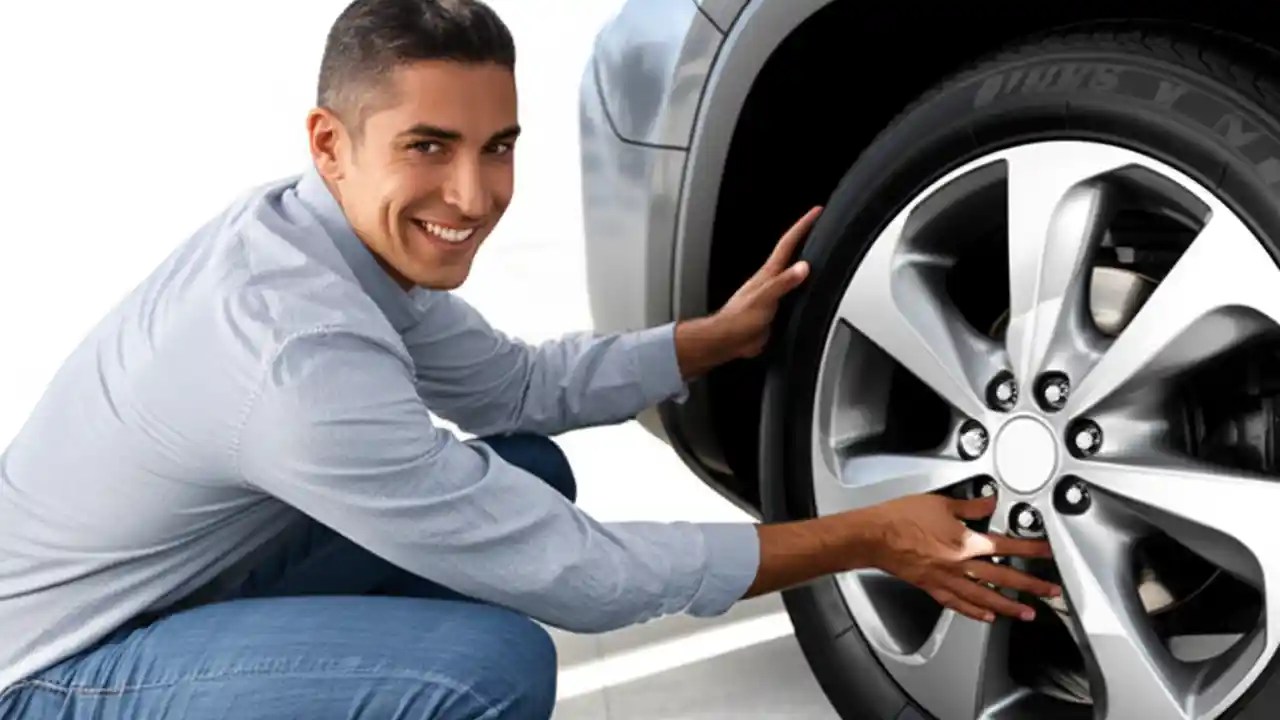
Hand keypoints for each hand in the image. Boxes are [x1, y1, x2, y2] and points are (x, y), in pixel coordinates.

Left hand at [715, 205, 821, 357]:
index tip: (816, 212)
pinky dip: (803, 288)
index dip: (802, 226)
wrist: (729, 340)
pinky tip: (808, 289)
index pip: (788, 243)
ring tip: (819, 250)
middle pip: (792, 253)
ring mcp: (773, 294)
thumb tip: (803, 267)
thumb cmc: (739, 319)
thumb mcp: (764, 298)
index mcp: (769, 273)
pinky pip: (794, 294)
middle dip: (806, 238)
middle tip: (819, 225)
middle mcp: (771, 280)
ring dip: (806, 261)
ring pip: (794, 274)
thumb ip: (784, 283)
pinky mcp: (776, 310)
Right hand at [858, 494, 1060, 622]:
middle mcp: (960, 565)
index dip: (1031, 549)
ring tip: (1026, 613)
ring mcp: (946, 579)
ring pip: (985, 597)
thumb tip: (990, 501)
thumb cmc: (901, 518)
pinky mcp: (931, 587)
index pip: (1007, 547)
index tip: (1047, 552)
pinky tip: (986, 616)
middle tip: (1050, 591)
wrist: (874, 535)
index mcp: (965, 542)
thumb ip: (970, 505)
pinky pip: (957, 603)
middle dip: (1031, 585)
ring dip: (1009, 606)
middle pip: (1004, 578)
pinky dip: (974, 612)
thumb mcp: (941, 502)